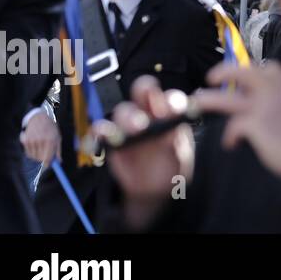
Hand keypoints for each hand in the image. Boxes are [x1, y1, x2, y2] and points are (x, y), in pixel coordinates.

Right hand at [21, 112, 60, 165]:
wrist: (39, 117)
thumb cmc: (51, 128)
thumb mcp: (58, 137)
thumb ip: (58, 151)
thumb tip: (59, 162)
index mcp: (51, 141)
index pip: (47, 158)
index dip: (47, 164)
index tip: (47, 166)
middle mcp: (41, 141)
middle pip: (39, 159)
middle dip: (43, 158)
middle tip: (45, 153)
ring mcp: (32, 141)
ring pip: (33, 156)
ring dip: (37, 154)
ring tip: (40, 145)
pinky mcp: (25, 140)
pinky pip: (27, 152)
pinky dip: (31, 150)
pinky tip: (34, 142)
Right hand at [102, 76, 195, 228]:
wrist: (156, 188)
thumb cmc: (173, 165)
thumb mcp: (180, 156)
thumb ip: (175, 143)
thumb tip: (171, 133)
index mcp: (170, 112)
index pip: (171, 97)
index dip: (172, 99)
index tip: (175, 110)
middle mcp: (148, 112)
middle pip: (143, 90)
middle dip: (145, 90)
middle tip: (152, 102)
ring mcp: (128, 124)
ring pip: (123, 110)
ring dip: (128, 116)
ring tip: (137, 128)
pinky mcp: (111, 140)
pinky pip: (101, 131)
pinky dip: (100, 131)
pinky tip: (103, 135)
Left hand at [198, 63, 280, 181]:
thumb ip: (278, 98)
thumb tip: (252, 99)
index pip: (267, 67)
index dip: (250, 70)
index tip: (240, 79)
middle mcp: (275, 90)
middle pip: (241, 73)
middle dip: (223, 72)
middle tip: (211, 78)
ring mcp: (264, 106)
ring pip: (226, 99)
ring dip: (209, 100)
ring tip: (199, 102)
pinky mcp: (256, 124)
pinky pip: (232, 127)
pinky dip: (230, 137)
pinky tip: (233, 144)